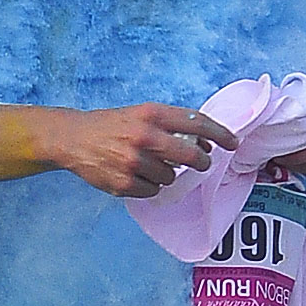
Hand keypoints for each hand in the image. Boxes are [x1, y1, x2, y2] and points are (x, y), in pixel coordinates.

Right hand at [51, 103, 237, 197]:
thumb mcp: (140, 114)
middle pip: (190, 156)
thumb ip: (170, 126)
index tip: (233, 142)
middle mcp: (144, 136)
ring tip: (147, 164)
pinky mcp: (124, 183)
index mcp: (151, 114)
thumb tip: (204, 144)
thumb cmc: (111, 124)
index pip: (196, 122)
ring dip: (166, 173)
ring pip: (170, 177)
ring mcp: (133, 162)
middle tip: (201, 163)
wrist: (73, 138)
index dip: (219, 133)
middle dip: (201, 162)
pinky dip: (149, 186)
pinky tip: (135, 175)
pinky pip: (153, 191)